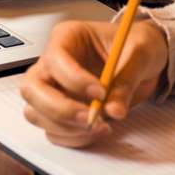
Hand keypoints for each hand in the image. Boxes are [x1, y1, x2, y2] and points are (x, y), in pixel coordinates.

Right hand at [20, 18, 168, 145]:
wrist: (142, 60)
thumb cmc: (136, 46)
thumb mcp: (140, 54)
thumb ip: (126, 81)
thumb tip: (114, 110)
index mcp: (67, 37)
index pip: (55, 59)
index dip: (74, 80)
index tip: (101, 92)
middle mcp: (53, 63)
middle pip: (32, 89)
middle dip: (59, 109)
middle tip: (90, 118)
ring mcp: (53, 88)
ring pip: (36, 113)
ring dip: (65, 127)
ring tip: (101, 126)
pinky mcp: (61, 110)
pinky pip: (52, 130)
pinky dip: (72, 138)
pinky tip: (97, 131)